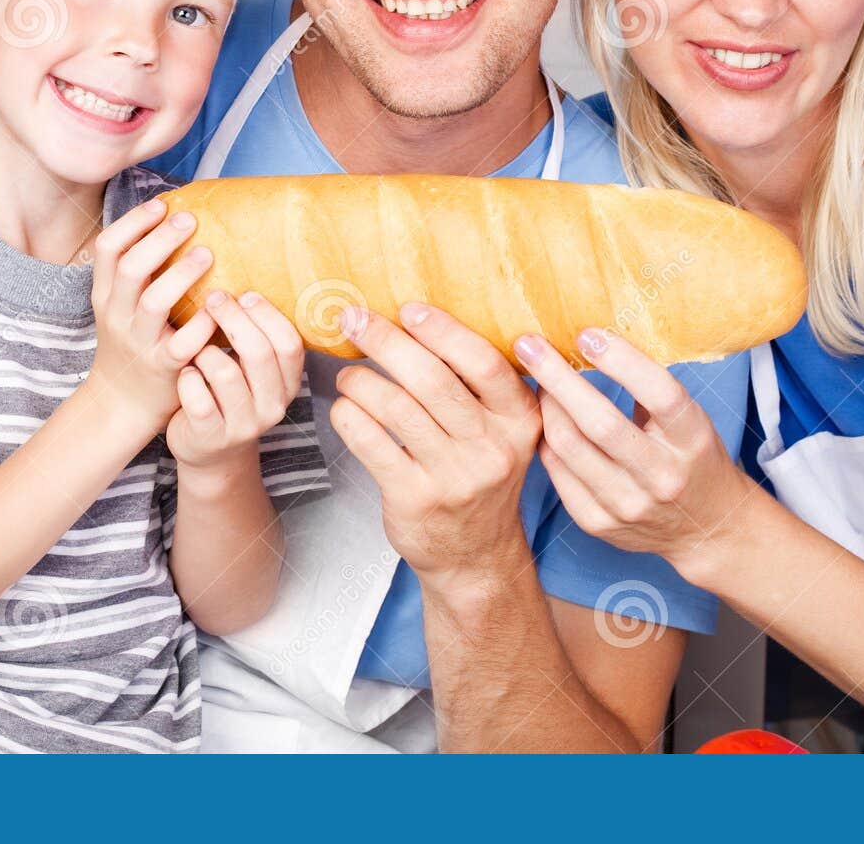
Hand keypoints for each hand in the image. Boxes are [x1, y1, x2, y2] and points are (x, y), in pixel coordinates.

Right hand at [88, 197, 219, 434]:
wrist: (123, 402)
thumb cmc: (133, 341)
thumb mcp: (121, 304)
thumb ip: (137, 271)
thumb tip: (172, 219)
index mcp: (106, 294)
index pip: (108, 248)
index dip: (133, 222)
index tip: (161, 205)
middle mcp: (117, 315)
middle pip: (131, 268)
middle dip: (160, 239)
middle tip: (190, 220)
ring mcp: (138, 342)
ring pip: (154, 302)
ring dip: (182, 274)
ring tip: (207, 253)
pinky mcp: (163, 367)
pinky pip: (182, 343)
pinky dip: (201, 323)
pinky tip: (217, 307)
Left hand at [167, 290, 304, 474]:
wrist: (209, 451)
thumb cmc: (227, 395)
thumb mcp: (252, 371)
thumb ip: (257, 337)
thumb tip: (244, 283)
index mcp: (289, 384)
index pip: (290, 343)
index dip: (268, 314)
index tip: (245, 293)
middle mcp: (273, 406)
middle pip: (259, 352)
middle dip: (233, 318)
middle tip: (212, 298)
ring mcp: (244, 424)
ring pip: (225, 372)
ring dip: (205, 351)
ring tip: (196, 347)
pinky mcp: (212, 436)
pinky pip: (197, 398)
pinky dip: (187, 379)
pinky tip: (184, 373)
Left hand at [329, 304, 540, 585]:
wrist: (475, 555)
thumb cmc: (480, 474)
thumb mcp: (503, 432)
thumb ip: (480, 385)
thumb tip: (423, 319)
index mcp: (520, 420)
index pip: (484, 363)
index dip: (444, 331)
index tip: (409, 309)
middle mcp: (492, 448)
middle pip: (433, 380)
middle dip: (387, 342)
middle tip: (354, 319)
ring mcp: (454, 477)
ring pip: (397, 409)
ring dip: (361, 381)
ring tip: (348, 374)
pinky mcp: (415, 499)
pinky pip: (372, 444)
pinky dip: (350, 417)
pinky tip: (344, 408)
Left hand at [518, 327, 754, 580]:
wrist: (706, 528)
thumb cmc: (693, 457)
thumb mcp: (691, 420)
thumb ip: (650, 387)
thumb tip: (597, 336)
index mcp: (692, 440)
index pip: (660, 394)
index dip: (622, 361)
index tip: (587, 334)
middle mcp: (662, 476)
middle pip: (600, 422)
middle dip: (557, 377)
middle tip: (530, 344)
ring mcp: (628, 505)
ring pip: (569, 446)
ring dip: (546, 404)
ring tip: (535, 376)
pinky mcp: (598, 522)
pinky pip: (557, 471)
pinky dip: (546, 437)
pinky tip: (543, 415)